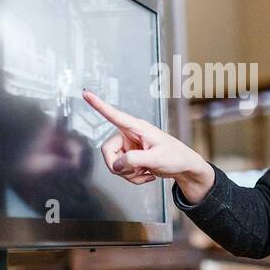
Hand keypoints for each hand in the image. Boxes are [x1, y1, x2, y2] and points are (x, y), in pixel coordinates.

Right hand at [82, 89, 211, 193]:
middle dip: (120, 167)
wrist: (184, 167)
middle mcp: (129, 135)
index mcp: (137, 128)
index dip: (98, 105)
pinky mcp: (130, 157)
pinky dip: (132, 177)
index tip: (86, 93)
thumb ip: (134, 160)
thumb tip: (116, 165)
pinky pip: (121, 170)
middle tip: (136, 171)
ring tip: (145, 172)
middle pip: (108, 151)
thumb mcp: (156, 159)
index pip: (114, 115)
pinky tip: (146, 174)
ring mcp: (129, 147)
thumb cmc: (175, 157)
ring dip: (128, 174)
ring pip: (114, 164)